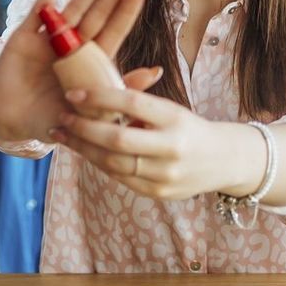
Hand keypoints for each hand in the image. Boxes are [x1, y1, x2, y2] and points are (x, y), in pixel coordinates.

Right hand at [0, 0, 148, 142]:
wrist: (7, 121)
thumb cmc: (48, 119)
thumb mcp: (87, 108)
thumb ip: (121, 87)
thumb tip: (157, 71)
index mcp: (89, 63)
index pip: (114, 29)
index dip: (127, 7)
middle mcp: (72, 46)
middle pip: (100, 11)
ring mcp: (49, 39)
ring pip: (76, 6)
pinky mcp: (25, 36)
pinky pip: (40, 9)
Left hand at [49, 86, 264, 201]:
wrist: (224, 161)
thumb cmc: (188, 128)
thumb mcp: (171, 109)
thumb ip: (139, 102)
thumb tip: (95, 92)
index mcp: (175, 118)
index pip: (132, 102)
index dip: (99, 97)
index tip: (73, 93)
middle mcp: (172, 147)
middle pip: (117, 139)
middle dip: (83, 128)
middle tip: (61, 118)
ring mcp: (165, 174)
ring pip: (113, 162)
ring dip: (83, 148)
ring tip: (63, 135)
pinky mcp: (158, 193)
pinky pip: (119, 177)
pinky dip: (99, 162)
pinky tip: (84, 150)